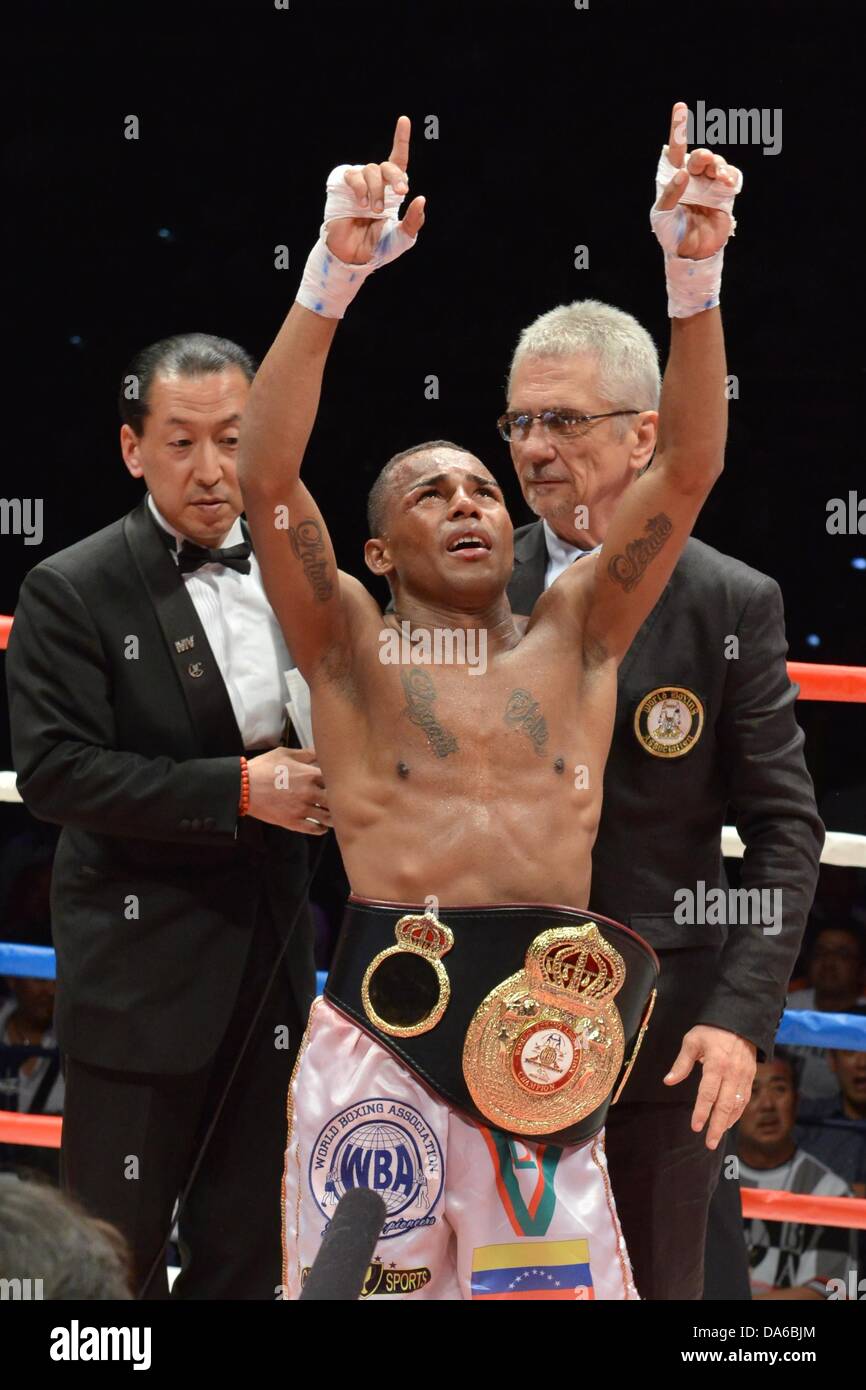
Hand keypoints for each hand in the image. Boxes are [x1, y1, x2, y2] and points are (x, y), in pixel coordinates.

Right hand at [246, 747, 331, 835]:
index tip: (339, 783)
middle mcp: (310, 793)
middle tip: (341, 801)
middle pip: (335, 800)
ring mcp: (302, 809)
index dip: (338, 781)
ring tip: (334, 815)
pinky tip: (323, 826)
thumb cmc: (263, 768)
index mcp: (310, 774)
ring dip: (333, 816)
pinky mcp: (293, 822)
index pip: (335, 779)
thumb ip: (306, 754)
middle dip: (339, 800)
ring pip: (328, 817)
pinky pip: (314, 829)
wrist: (243, 787)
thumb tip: (320, 751)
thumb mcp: (284, 754)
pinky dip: (322, 829)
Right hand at [325, 114, 425, 264]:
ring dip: (376, 190)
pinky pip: (354, 175)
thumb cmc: (379, 248)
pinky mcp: (344, 187)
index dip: (400, 139)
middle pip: (388, 166)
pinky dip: (360, 188)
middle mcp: (376, 184)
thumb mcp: (402, 237)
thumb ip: (414, 221)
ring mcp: (360, 184)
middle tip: (400, 193)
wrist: (355, 257)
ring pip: (371, 171)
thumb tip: (421, 198)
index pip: (398, 161)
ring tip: (373, 210)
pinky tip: (361, 203)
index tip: (403, 120)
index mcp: (391, 192)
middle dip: (396, 177)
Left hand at [655, 101, 741, 258]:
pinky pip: (731, 177)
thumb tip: (683, 173)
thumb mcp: (661, 215)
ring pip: (717, 163)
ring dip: (718, 166)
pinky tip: (727, 183)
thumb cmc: (670, 234)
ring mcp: (710, 185)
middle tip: (703, 162)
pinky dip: (730, 176)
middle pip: (700, 156)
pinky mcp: (724, 194)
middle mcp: (693, 178)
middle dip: (703, 156)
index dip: (678, 128)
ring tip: (718, 177)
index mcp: (674, 178)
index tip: (680, 106)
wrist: (691, 254)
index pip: (675, 149)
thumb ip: (669, 194)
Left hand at [664, 1024, 756, 1149]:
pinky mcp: (750, 1077)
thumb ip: (682, 1063)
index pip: (708, 1093)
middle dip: (717, 1126)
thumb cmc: (712, 1030)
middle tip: (709, 1143)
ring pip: (737, 1105)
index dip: (702, 1111)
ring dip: (727, 1122)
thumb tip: (668, 1081)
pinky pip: (744, 1100)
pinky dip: (737, 1113)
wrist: (740, 1020)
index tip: (696, 1127)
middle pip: (725, 1105)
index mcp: (716, 1064)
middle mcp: (732, 1073)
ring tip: (717, 1136)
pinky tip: (728, 1122)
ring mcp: (744, 1076)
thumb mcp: (692, 1041)